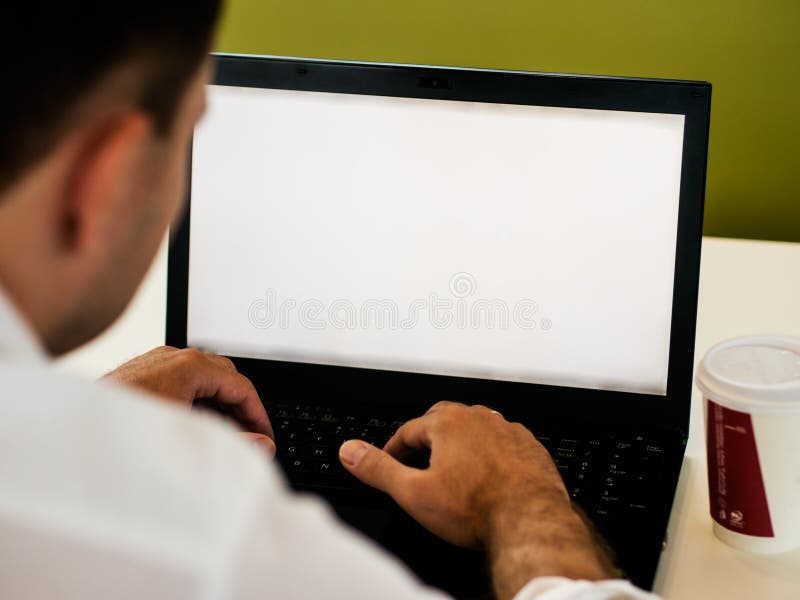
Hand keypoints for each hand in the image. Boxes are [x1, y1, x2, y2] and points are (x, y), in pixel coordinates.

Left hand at [104, 346, 273, 454]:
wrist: (71, 430)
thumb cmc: (125, 430)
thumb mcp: (188, 436)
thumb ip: (233, 441)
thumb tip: (263, 446)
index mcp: (191, 366)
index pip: (242, 386)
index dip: (259, 415)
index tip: (267, 436)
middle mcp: (174, 357)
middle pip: (226, 378)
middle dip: (240, 409)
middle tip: (249, 438)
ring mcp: (157, 362)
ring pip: (203, 381)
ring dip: (217, 408)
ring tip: (220, 439)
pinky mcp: (143, 373)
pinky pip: (181, 383)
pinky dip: (195, 404)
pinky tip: (191, 429)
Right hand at [338, 401, 612, 599]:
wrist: (531, 522)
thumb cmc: (478, 509)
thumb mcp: (414, 493)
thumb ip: (378, 469)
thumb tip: (351, 451)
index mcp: (449, 423)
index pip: (409, 429)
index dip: (395, 449)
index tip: (391, 463)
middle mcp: (480, 419)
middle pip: (442, 422)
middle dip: (427, 440)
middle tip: (418, 462)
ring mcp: (507, 431)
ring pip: (475, 429)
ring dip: (460, 444)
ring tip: (451, 469)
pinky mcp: (529, 447)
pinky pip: (502, 442)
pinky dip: (489, 454)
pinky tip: (486, 475)